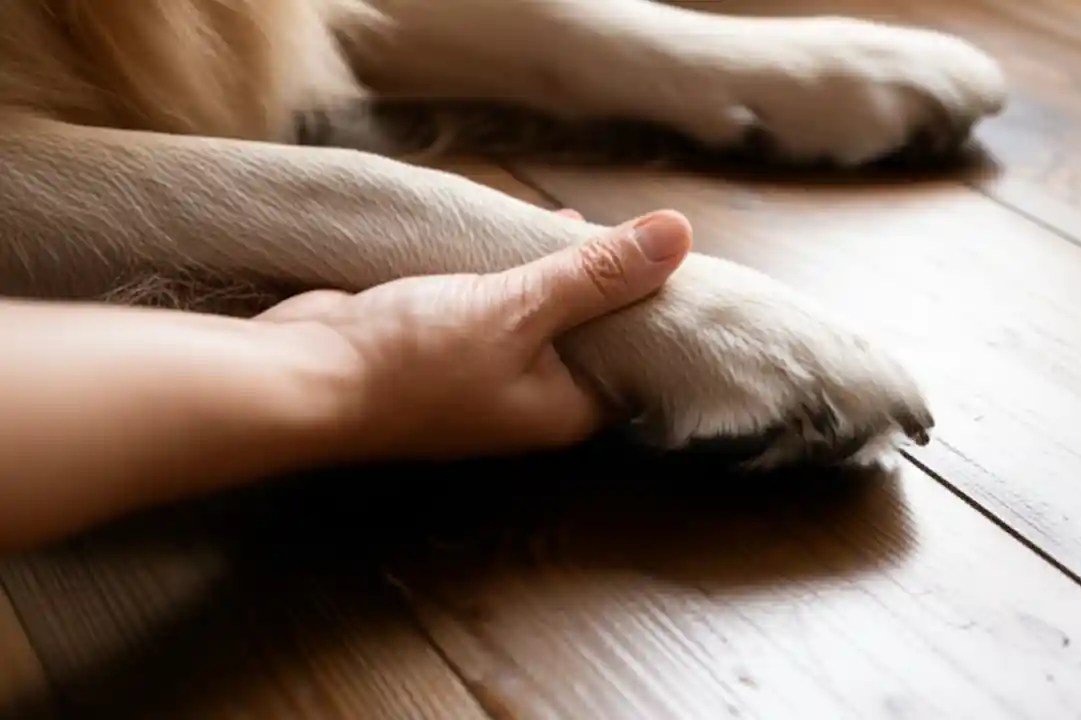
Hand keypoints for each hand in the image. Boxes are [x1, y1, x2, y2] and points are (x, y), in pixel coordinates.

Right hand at [256, 208, 692, 461]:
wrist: (301, 375)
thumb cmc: (414, 360)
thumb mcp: (518, 308)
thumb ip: (596, 273)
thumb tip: (680, 235)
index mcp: (564, 411)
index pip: (637, 363)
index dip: (658, 312)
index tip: (678, 260)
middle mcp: (531, 400)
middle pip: (591, 336)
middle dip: (608, 283)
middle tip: (629, 228)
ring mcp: (486, 375)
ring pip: (541, 316)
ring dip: (556, 272)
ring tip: (578, 219)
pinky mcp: (447, 345)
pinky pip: (497, 304)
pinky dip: (510, 271)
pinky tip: (518, 228)